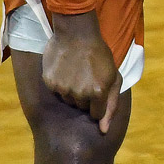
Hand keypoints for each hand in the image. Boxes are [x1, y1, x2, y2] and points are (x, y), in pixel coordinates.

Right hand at [42, 12, 121, 132]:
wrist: (77, 32)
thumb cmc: (100, 54)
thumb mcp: (114, 76)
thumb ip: (111, 105)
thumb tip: (103, 131)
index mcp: (98, 93)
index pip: (96, 114)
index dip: (98, 103)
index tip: (97, 90)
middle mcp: (79, 94)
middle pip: (82, 108)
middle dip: (85, 97)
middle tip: (87, 77)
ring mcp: (63, 88)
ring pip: (68, 101)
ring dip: (72, 91)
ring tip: (76, 72)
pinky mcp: (49, 82)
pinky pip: (56, 91)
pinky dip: (60, 83)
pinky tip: (65, 69)